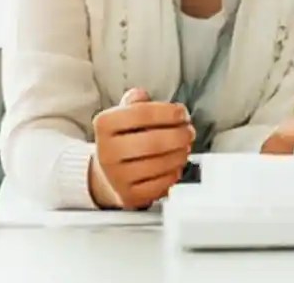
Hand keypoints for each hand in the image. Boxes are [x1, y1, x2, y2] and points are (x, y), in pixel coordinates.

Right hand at [89, 88, 194, 209]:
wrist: (106, 173)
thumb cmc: (122, 139)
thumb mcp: (123, 114)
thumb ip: (135, 102)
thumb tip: (142, 95)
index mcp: (104, 125)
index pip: (141, 113)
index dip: (168, 112)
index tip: (182, 113)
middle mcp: (107, 152)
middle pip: (153, 142)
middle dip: (179, 135)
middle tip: (189, 132)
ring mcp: (117, 177)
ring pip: (159, 165)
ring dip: (180, 154)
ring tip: (185, 147)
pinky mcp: (129, 196)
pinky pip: (160, 185)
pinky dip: (174, 174)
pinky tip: (176, 165)